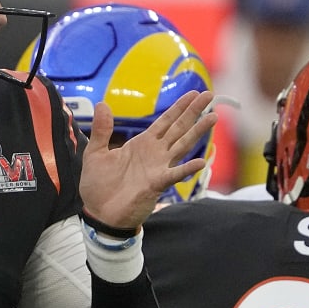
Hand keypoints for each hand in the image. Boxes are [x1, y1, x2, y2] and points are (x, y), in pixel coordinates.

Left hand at [79, 90, 215, 230]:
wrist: (98, 213)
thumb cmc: (98, 186)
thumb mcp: (95, 153)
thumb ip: (102, 129)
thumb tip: (102, 104)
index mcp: (141, 144)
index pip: (165, 121)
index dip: (179, 107)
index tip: (194, 94)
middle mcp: (154, 153)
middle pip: (179, 128)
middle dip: (194, 112)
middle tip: (210, 95)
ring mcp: (158, 168)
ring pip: (182, 146)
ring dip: (197, 132)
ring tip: (213, 118)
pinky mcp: (156, 184)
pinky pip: (174, 175)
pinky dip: (186, 169)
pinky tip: (199, 162)